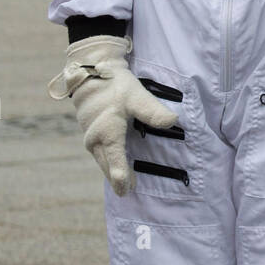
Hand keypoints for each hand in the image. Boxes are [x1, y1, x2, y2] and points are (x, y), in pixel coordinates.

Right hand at [48, 36, 177, 195]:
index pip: (115, 158)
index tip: (126, 189)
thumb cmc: (115, 85)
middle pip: (108, 164)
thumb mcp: (137, 96)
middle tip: (128, 191)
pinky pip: (100, 152)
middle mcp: (96, 138)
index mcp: (108, 131)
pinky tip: (116, 164)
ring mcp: (91, 137)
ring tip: (124, 184)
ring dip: (112, 171)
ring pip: (103, 159)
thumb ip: (153, 111)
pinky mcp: (91, 134)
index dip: (121, 175)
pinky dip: (108, 160)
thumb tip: (173, 120)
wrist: (91, 73)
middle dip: (117, 178)